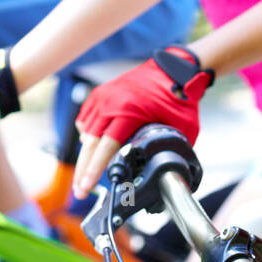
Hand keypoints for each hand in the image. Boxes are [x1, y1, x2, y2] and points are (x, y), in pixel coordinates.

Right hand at [71, 46, 213, 198]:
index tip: (86, 186)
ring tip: (86, 175)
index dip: (94, 170)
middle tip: (80, 191)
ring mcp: (103, 97)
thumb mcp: (182, 129)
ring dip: (85, 156)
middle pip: (90, 144)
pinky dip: (86, 135)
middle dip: (84, 170)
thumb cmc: (178, 99)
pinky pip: (86, 119)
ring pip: (86, 133)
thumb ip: (172, 150)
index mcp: (129, 112)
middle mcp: (111, 104)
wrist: (173, 69)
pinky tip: (91, 148)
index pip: (106, 147)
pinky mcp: (101, 94)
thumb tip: (169, 173)